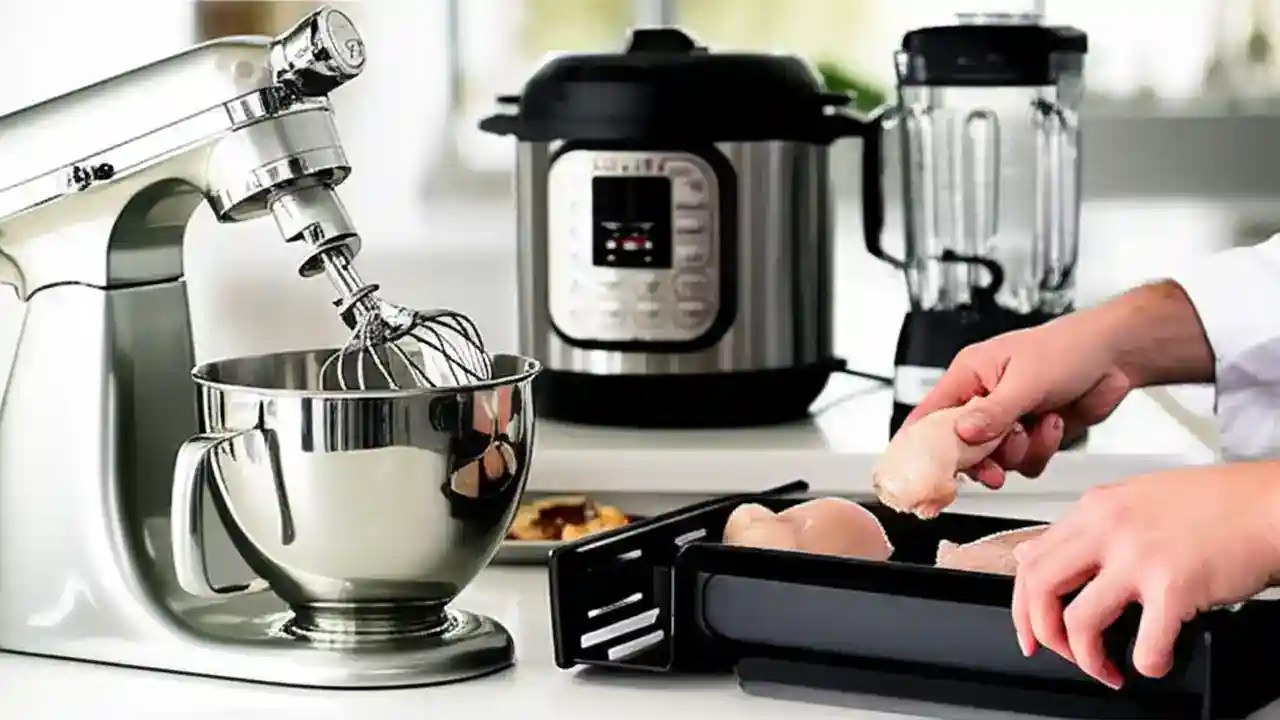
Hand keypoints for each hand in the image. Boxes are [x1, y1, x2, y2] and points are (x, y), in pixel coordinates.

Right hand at [902, 312, 1133, 488]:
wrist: (1116, 357)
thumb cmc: (1068, 348)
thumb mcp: (1026, 380)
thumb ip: (993, 412)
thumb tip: (961, 434)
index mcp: (970, 376)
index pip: (929, 413)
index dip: (919, 443)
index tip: (919, 469)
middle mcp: (984, 399)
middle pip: (961, 446)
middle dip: (981, 459)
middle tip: (993, 470)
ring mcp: (1009, 419)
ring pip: (996, 459)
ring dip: (1019, 452)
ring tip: (1038, 427)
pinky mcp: (1033, 435)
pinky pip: (1025, 462)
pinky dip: (1041, 451)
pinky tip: (1053, 425)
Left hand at [1011, 464, 1279, 688]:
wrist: (1268, 504)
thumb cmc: (1214, 505)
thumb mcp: (1133, 499)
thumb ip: (1085, 529)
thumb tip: (1033, 553)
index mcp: (1095, 509)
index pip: (1031, 559)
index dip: (1021, 603)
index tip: (1029, 630)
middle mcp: (1108, 528)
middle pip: (1038, 587)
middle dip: (1041, 632)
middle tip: (1058, 653)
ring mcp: (1139, 556)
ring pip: (1078, 620)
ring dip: (1086, 658)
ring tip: (1106, 668)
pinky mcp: (1175, 585)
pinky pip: (1145, 644)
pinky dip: (1146, 664)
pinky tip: (1153, 662)